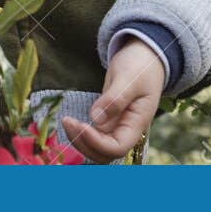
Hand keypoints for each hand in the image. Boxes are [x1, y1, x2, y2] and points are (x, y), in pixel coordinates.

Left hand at [61, 38, 163, 162]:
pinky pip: (94, 135)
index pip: (117, 147)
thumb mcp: (129, 78)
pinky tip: (70, 121)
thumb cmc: (141, 66)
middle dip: (84, 144)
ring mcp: (117, 126)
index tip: (80, 125)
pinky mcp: (108, 119)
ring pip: (97, 147)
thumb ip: (114, 99)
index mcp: (137, 123)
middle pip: (105, 154)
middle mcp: (127, 129)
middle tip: (67, 121)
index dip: (97, 143)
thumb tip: (96, 119)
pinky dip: (81, 133)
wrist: (145, 57)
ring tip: (66, 121)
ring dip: (80, 141)